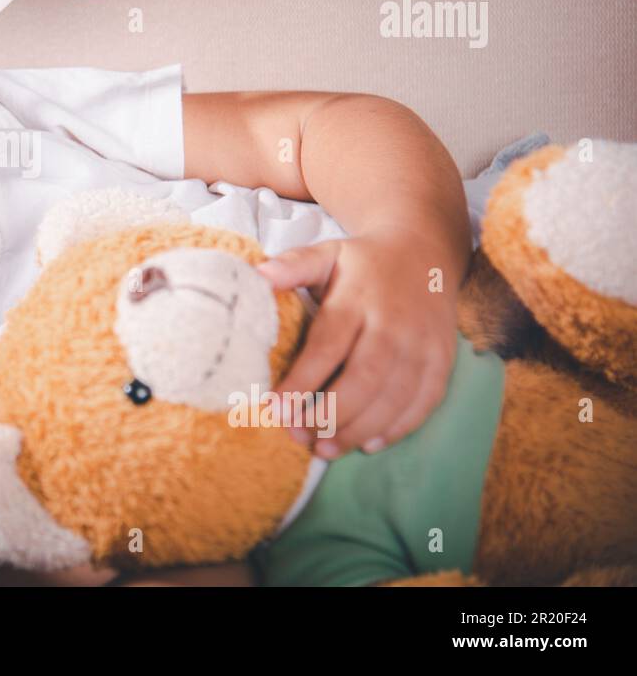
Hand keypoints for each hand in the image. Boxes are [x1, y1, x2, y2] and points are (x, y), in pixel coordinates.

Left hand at [254, 232, 459, 458]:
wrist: (424, 253)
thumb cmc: (362, 262)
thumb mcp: (326, 252)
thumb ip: (293, 265)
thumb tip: (258, 275)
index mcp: (359, 298)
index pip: (328, 345)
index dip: (302, 381)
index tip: (275, 408)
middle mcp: (394, 323)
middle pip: (365, 378)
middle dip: (331, 415)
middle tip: (300, 437)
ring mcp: (423, 344)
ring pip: (395, 397)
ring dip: (360, 429)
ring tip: (325, 449)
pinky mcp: (443, 360)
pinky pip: (424, 403)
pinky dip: (397, 428)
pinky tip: (368, 444)